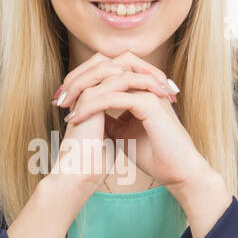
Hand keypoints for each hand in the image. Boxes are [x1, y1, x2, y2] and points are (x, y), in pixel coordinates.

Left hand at [55, 50, 208, 189]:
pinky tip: (78, 117)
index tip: (63, 97)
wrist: (176, 171)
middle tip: (60, 96)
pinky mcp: (151, 102)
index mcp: (141, 87)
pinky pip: (114, 97)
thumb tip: (88, 112)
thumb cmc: (154, 154)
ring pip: (108, 78)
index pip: (107, 70)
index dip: (83, 79)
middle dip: (80, 78)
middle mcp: (146, 83)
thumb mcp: (123, 133)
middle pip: (106, 65)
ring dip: (83, 90)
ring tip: (65, 105)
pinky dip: (93, 106)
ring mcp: (149, 90)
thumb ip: (109, 118)